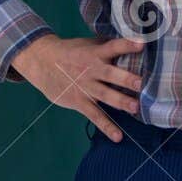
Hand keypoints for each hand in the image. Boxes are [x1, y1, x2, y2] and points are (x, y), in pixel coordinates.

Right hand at [10, 33, 144, 140]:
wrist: (40, 62)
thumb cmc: (71, 52)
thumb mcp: (87, 44)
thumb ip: (107, 46)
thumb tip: (135, 43)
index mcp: (95, 53)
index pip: (112, 47)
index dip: (126, 45)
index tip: (141, 44)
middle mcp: (91, 70)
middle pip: (110, 74)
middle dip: (125, 79)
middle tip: (140, 83)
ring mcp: (85, 87)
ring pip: (105, 95)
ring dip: (120, 101)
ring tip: (135, 107)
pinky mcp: (79, 101)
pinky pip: (94, 115)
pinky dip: (106, 126)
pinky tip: (118, 136)